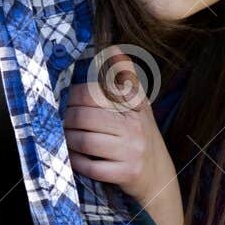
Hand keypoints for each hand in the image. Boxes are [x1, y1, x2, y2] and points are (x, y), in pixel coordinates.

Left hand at [64, 46, 177, 212]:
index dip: (74, 97)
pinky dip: (77, 162)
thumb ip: (125, 77)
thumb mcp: (139, 105)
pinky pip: (89, 166)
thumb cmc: (141, 136)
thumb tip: (113, 47)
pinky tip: (76, 157)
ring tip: (68, 139)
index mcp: (136, 105)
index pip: (93, 93)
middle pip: (84, 117)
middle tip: (65, 123)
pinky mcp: (126, 173)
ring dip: (68, 141)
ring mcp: (132, 151)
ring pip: (84, 141)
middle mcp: (136, 126)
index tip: (71, 102)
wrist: (160, 178)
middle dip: (67, 121)